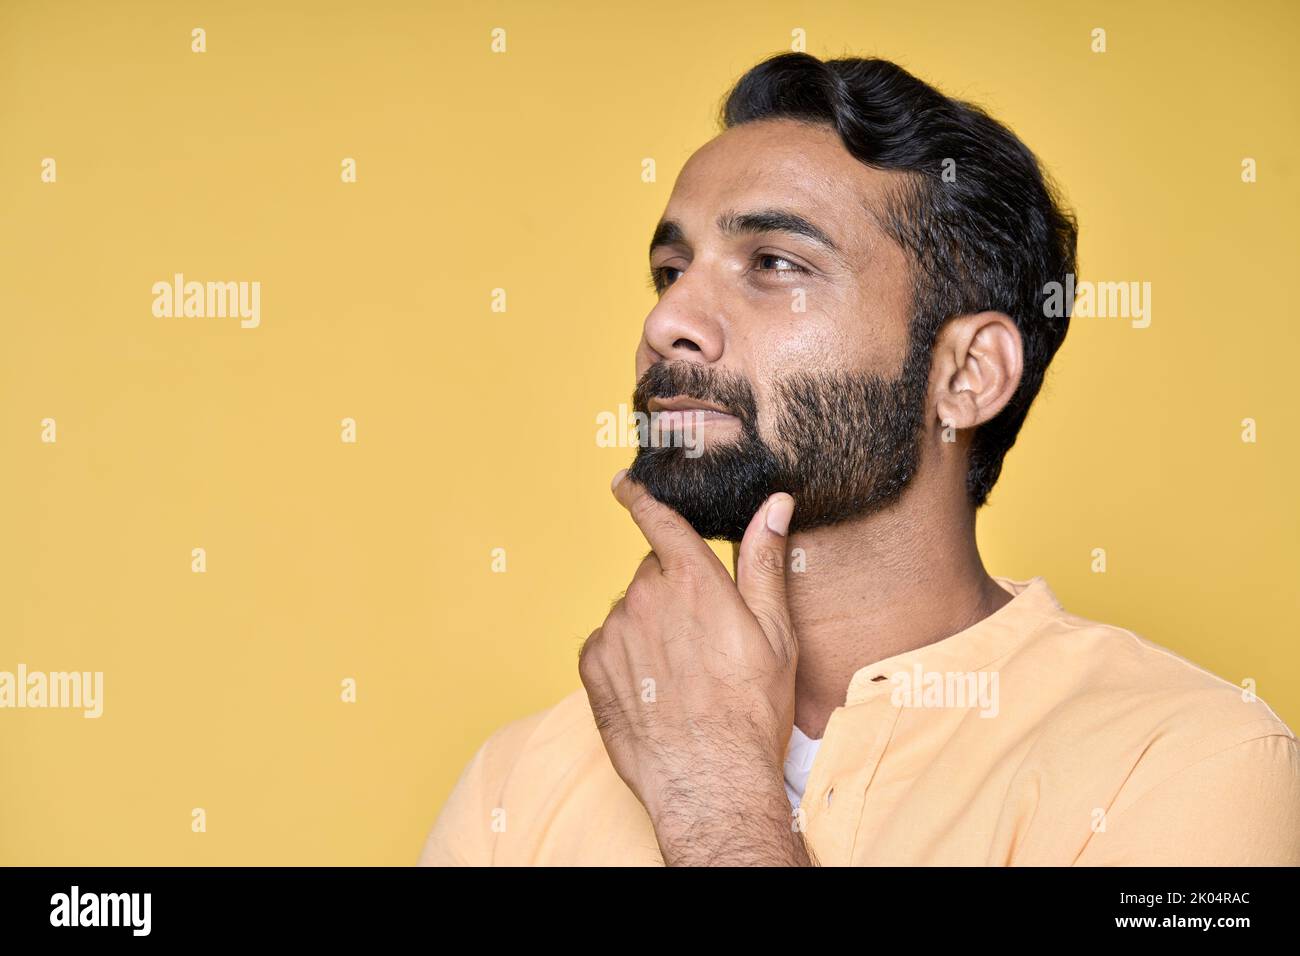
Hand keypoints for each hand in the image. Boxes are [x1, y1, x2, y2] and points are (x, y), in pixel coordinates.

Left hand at [578, 469, 808, 864]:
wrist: (708, 781)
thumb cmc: (750, 710)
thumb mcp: (774, 633)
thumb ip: (764, 562)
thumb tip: (774, 506)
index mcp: (692, 581)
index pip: (659, 520)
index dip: (640, 496)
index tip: (624, 484)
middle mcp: (645, 597)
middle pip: (652, 573)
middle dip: (672, 591)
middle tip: (702, 638)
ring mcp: (613, 631)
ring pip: (630, 611)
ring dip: (648, 627)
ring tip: (680, 675)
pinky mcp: (592, 666)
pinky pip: (606, 644)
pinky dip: (624, 657)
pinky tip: (653, 689)